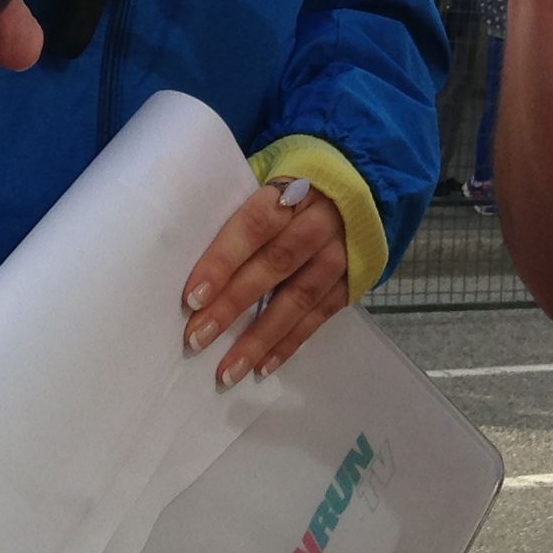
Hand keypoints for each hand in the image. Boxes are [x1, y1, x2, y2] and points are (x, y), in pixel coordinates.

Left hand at [179, 179, 351, 386]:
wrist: (364, 187)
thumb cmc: (295, 191)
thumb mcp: (272, 181)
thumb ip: (242, 212)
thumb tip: (187, 249)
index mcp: (292, 192)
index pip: (254, 225)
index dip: (223, 260)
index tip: (192, 297)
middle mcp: (319, 222)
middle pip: (275, 264)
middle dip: (233, 304)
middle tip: (197, 339)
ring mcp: (339, 254)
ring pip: (299, 298)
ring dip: (260, 337)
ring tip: (228, 371)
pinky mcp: (351, 281)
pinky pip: (319, 316)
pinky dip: (290, 343)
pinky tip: (263, 367)